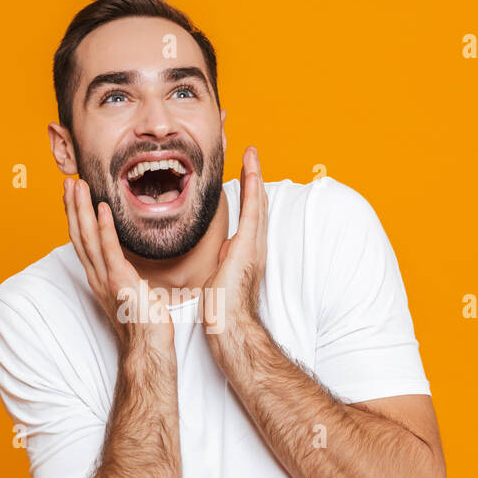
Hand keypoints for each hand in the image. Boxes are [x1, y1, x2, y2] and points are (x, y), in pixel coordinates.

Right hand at [64, 176, 173, 351]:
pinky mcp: (120, 281)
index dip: (76, 217)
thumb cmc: (145, 323)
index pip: (82, 241)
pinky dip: (104, 228)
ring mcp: (106, 279)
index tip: (73, 195)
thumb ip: (129, 274)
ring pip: (88, 238)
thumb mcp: (134, 292)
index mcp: (99, 277)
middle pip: (78, 235)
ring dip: (82, 210)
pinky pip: (110, 250)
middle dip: (73, 207)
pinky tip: (102, 209)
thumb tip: (135, 263)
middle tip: (69, 181)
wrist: (147, 348)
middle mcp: (97, 276)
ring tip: (78, 186)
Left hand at [204, 146, 267, 353]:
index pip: (248, 214)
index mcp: (246, 250)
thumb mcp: (220, 275)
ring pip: (258, 201)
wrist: (230, 325)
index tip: (244, 171)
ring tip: (252, 152)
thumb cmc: (222, 307)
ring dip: (256, 175)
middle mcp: (255, 244)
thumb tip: (222, 250)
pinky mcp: (250, 245)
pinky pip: (253, 210)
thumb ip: (223, 259)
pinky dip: (254, 187)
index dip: (248, 191)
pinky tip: (252, 169)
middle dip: (255, 176)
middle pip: (258, 203)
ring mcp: (255, 243)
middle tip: (252, 153)